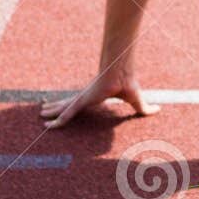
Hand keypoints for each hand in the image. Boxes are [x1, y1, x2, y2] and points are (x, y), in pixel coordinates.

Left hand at [40, 68, 159, 127]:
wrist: (122, 73)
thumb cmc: (128, 83)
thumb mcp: (137, 101)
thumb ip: (144, 109)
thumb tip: (158, 110)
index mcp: (96, 96)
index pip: (81, 102)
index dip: (73, 105)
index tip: (66, 107)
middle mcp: (86, 96)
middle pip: (67, 103)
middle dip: (56, 106)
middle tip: (44, 109)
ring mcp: (82, 98)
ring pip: (63, 107)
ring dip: (52, 111)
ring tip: (40, 112)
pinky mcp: (82, 101)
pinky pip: (67, 114)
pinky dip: (57, 120)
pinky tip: (48, 125)